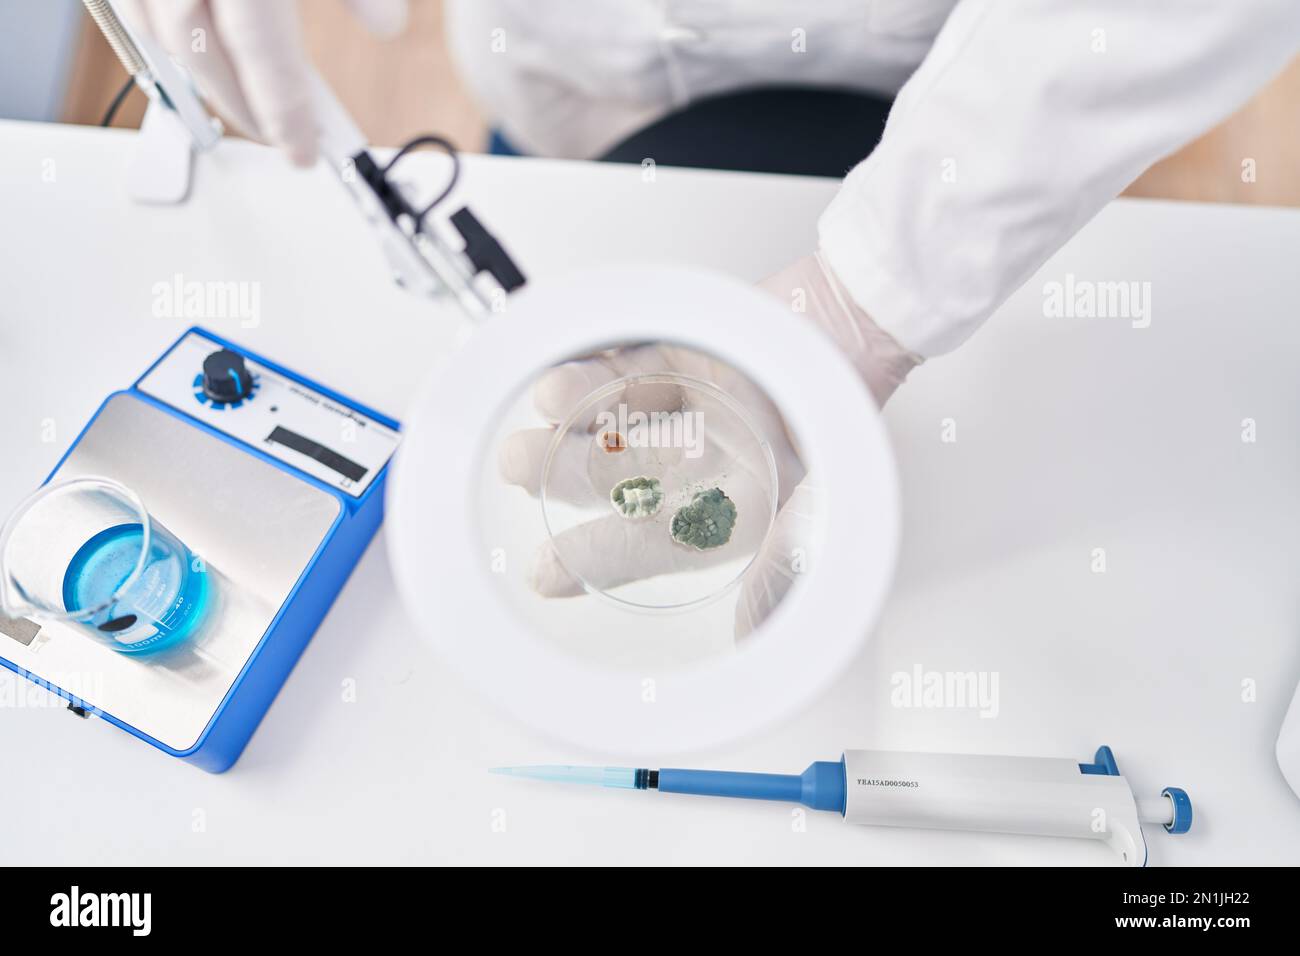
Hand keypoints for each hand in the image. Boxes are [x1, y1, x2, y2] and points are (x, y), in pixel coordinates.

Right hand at [118, 0, 407, 165]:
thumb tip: (388, 27)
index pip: (263, 52)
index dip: (285, 113)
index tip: (306, 155)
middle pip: (201, 52)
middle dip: (244, 106)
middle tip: (284, 138)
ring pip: (156, 32)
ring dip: (198, 75)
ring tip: (243, 103)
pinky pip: (130, 6)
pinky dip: (161, 34)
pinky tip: (194, 53)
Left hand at [498, 343, 806, 604]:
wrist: (852, 325)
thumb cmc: (834, 413)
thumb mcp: (812, 504)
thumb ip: (779, 569)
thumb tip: (749, 634)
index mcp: (714, 507)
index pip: (641, 545)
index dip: (591, 561)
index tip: (545, 573)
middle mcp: (687, 462)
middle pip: (609, 478)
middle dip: (560, 473)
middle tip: (522, 463)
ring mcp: (675, 408)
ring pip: (603, 421)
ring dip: (568, 413)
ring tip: (546, 403)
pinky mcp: (669, 356)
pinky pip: (616, 365)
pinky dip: (590, 365)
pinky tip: (564, 368)